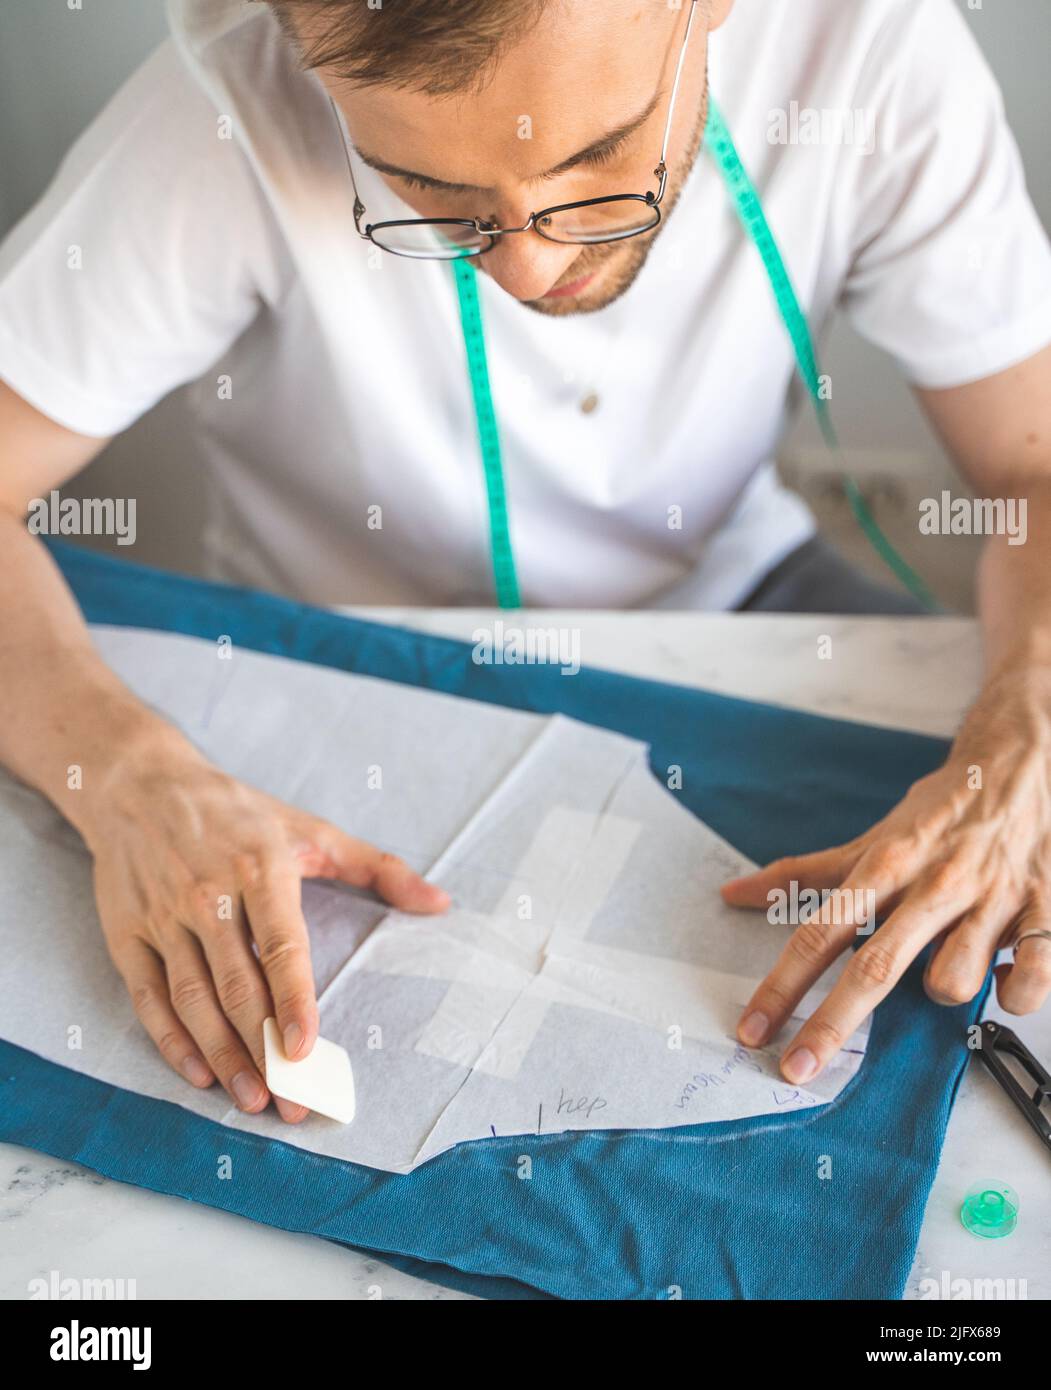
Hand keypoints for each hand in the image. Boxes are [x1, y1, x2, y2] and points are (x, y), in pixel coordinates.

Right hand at [80, 728, 449, 1120]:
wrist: (142, 784)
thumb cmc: (238, 813)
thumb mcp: (312, 830)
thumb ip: (380, 868)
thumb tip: (440, 903)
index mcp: (260, 869)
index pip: (281, 945)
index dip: (294, 1000)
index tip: (306, 1049)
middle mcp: (209, 896)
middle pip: (237, 985)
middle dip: (263, 1050)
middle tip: (290, 1100)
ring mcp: (163, 916)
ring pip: (193, 999)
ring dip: (221, 1054)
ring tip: (251, 1098)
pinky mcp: (127, 933)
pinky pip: (149, 996)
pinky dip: (172, 1040)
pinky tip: (199, 1071)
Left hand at [720, 661, 1050, 1084]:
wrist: (1018, 765)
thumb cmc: (938, 812)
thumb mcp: (872, 838)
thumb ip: (804, 873)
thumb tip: (733, 894)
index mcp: (884, 866)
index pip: (820, 932)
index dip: (783, 985)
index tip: (753, 1029)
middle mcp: (932, 885)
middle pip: (872, 966)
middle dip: (832, 1024)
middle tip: (797, 1069)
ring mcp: (989, 898)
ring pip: (952, 980)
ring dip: (941, 991)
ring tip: (944, 967)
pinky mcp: (1044, 908)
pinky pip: (1031, 976)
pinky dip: (1018, 991)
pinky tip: (1008, 978)